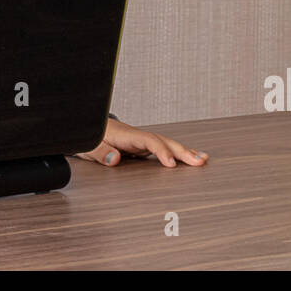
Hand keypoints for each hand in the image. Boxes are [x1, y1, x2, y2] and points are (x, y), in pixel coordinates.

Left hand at [72, 118, 208, 167]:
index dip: (161, 152)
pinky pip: (162, 149)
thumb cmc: (89, 136)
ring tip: (203, 160)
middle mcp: (137, 136)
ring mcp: (141, 141)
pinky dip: (177, 154)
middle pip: (164, 141)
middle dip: (183, 151)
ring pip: (167, 144)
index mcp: (126, 135)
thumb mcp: (88, 145)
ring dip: (185, 152)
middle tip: (200, 161)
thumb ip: (100, 152)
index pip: (149, 141)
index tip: (171, 164)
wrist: (87, 127)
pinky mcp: (141, 147)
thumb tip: (114, 159)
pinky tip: (188, 160)